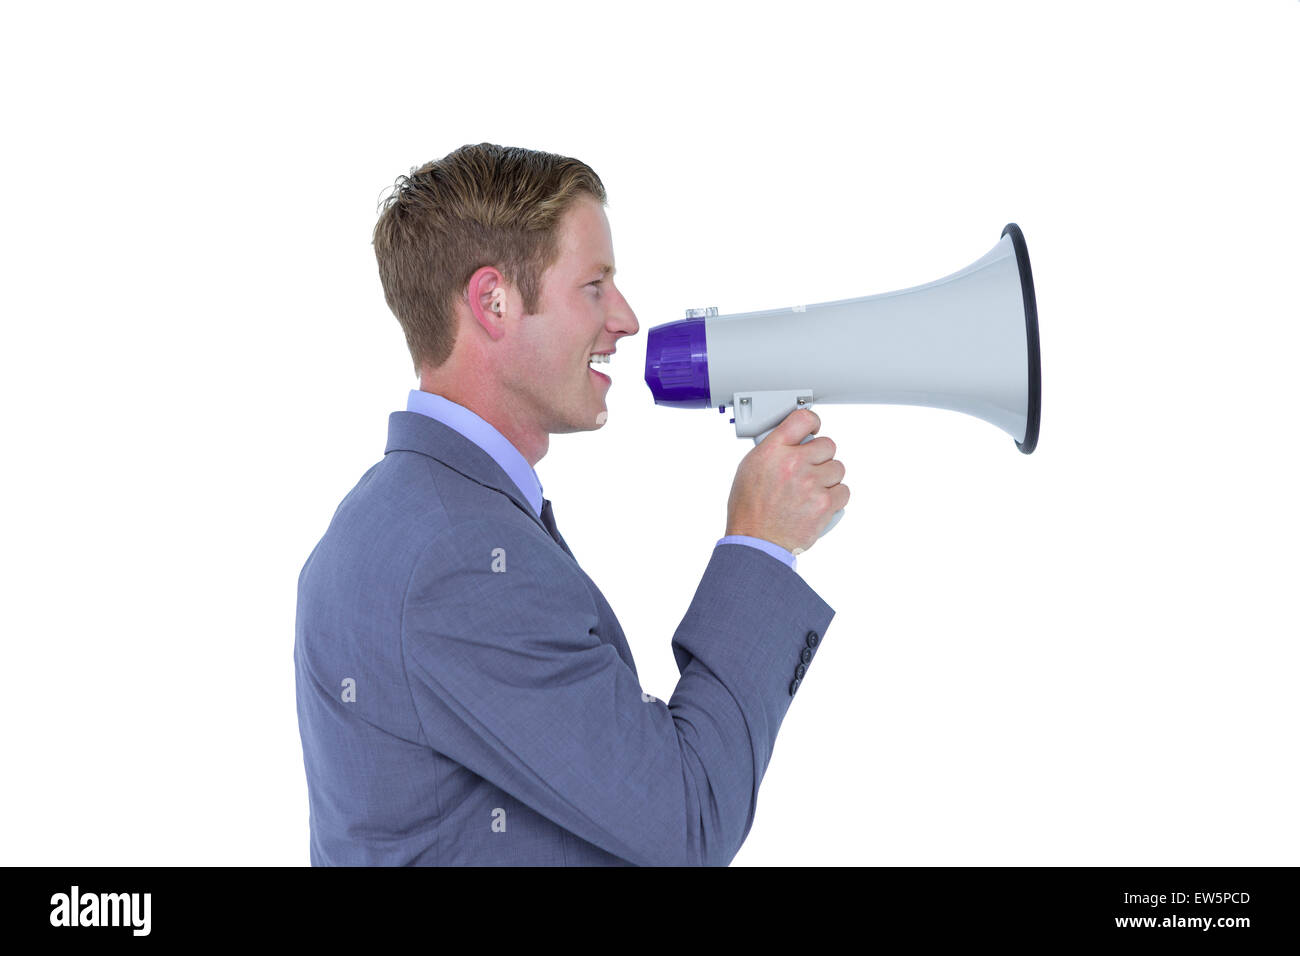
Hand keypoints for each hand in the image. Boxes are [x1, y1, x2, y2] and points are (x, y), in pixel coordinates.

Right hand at [724, 408, 849, 554]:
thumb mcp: (749, 468)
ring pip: (838, 468)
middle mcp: (793, 463)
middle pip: (827, 445)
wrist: (756, 542)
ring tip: (811, 490)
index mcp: (772, 451)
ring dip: (828, 478)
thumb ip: (773, 450)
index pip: (802, 419)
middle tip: (809, 469)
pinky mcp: (824, 504)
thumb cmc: (749, 509)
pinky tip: (819, 502)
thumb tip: (792, 441)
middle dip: (820, 457)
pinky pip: (843, 491)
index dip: (812, 422)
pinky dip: (835, 497)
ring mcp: (811, 483)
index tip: (814, 429)